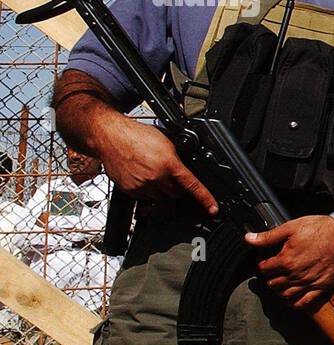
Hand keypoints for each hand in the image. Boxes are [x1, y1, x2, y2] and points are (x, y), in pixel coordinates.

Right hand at [95, 117, 217, 215]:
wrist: (110, 137)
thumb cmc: (136, 135)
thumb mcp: (167, 143)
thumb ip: (178, 160)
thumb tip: (187, 171)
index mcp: (168, 164)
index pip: (192, 185)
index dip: (205, 199)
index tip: (213, 209)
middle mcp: (156, 177)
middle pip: (177, 193)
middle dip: (179, 188)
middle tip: (173, 177)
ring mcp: (142, 186)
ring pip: (162, 197)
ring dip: (164, 190)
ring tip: (156, 174)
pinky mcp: (130, 191)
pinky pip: (146, 198)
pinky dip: (150, 191)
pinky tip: (145, 177)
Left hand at [246, 215, 333, 309]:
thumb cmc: (320, 229)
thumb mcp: (291, 227)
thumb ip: (269, 236)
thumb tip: (249, 239)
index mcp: (286, 261)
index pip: (264, 269)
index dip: (262, 263)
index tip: (264, 260)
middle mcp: (296, 275)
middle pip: (273, 283)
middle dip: (269, 277)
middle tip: (271, 271)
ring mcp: (308, 283)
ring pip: (286, 294)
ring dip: (279, 290)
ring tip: (279, 284)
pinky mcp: (321, 286)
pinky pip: (304, 301)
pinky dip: (295, 303)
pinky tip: (291, 300)